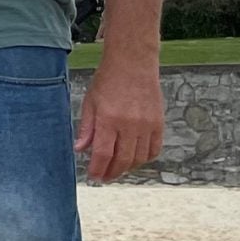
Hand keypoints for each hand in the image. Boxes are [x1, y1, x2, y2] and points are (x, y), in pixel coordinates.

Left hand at [77, 55, 163, 181]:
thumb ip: (86, 128)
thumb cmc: (108, 80)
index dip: (98, 169)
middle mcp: (129, 125)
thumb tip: (80, 149)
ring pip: (139, 158)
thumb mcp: (90, 102)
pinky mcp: (159, 123)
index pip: (102, 154)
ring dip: (127, 168)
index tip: (93, 177)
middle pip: (122, 160)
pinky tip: (135, 159)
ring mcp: (147, 125)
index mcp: (109, 120)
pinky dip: (145, 159)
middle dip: (112, 173)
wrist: (133, 63)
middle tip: (104, 177)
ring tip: (117, 169)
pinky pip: (154, 150)